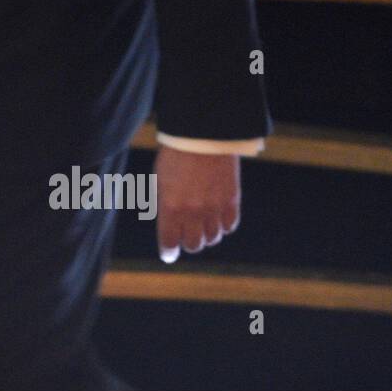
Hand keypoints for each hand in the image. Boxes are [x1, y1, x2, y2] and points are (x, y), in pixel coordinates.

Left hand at [154, 147, 240, 262]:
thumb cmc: (175, 156)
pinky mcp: (232, 201)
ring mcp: (214, 208)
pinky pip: (229, 226)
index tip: (169, 254)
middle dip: (188, 243)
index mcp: (170, 207)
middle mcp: (193, 212)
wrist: (202, 136)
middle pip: (193, 245)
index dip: (168, 251)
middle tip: (186, 236)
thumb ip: (163, 206)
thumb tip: (168, 226)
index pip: (169, 242)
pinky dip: (223, 226)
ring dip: (206, 235)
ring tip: (202, 224)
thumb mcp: (160, 181)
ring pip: (213, 238)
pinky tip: (217, 217)